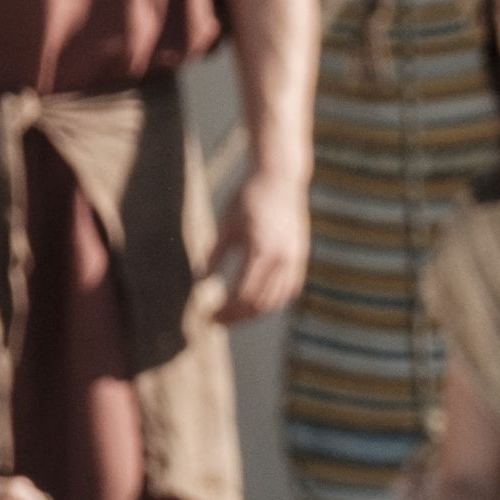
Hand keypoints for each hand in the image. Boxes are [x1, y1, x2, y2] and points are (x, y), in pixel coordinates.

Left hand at [212, 165, 311, 325]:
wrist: (281, 177)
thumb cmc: (249, 197)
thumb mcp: (226, 224)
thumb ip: (214, 255)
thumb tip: (199, 281)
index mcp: (262, 251)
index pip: (244, 295)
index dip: (225, 311)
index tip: (207, 315)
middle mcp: (283, 259)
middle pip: (260, 304)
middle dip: (237, 317)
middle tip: (216, 322)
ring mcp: (296, 259)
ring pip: (277, 300)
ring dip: (254, 313)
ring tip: (234, 315)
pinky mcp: (301, 256)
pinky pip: (289, 289)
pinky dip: (273, 301)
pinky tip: (257, 303)